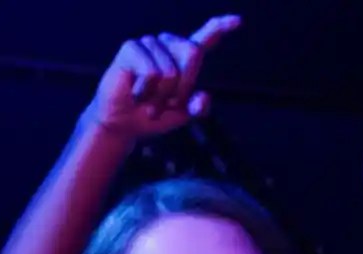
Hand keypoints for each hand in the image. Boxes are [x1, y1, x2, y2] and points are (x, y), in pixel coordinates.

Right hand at [83, 15, 241, 140]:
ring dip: (160, 94)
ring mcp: (150, 43)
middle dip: (183, 85)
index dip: (221, 27)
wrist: (124, 123)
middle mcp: (168, 45)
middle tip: (167, 101)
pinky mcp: (131, 47)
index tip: (238, 21)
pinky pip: (151, 72)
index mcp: (184, 58)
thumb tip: (204, 96)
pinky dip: (146, 90)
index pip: (206, 38)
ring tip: (148, 98)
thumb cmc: (154, 115)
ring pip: (170, 70)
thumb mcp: (183, 114)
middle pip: (193, 52)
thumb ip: (198, 107)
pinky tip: (135, 92)